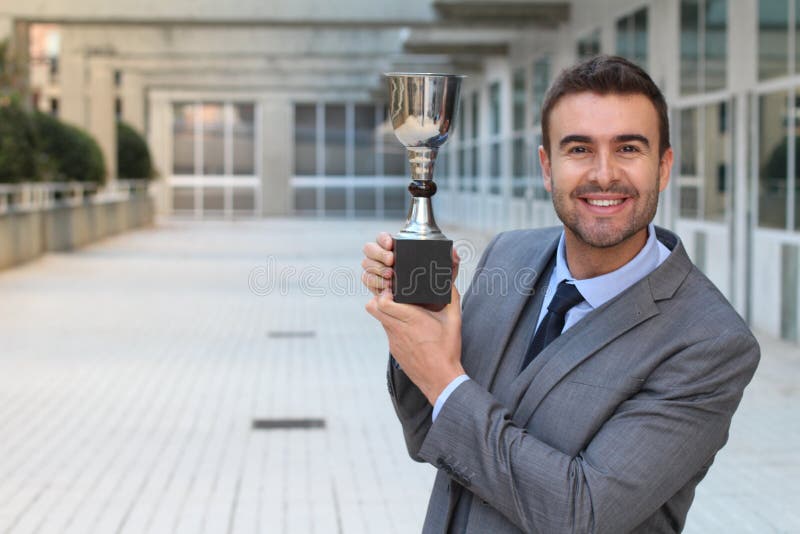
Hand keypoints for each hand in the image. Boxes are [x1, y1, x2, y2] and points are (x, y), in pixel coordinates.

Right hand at [361, 232, 460, 295]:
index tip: (391, 243)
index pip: (383, 238)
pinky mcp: (376, 287)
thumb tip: (454, 253)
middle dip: (378, 253)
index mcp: (398, 251)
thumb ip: (451, 263)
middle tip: (391, 261)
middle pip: (369, 249)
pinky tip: (386, 287)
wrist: (428, 312)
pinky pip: (367, 280)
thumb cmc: (435, 289)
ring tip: (390, 277)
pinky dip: (374, 283)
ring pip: (366, 264)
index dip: (383, 239)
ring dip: (376, 269)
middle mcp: (384, 260)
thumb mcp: (445, 276)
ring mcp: (378, 273)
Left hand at [365, 284, 464, 404]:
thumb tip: (450, 284)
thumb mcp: (454, 322)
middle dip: (378, 298)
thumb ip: (453, 299)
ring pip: (380, 320)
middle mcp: (398, 329)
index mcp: (412, 319)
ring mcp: (394, 341)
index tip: (394, 290)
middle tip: (392, 296)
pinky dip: (393, 326)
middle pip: (372, 308)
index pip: (382, 303)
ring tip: (401, 310)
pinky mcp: (394, 350)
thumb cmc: (447, 350)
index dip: (384, 293)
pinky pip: (388, 332)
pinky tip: (407, 327)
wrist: (440, 379)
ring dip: (386, 312)